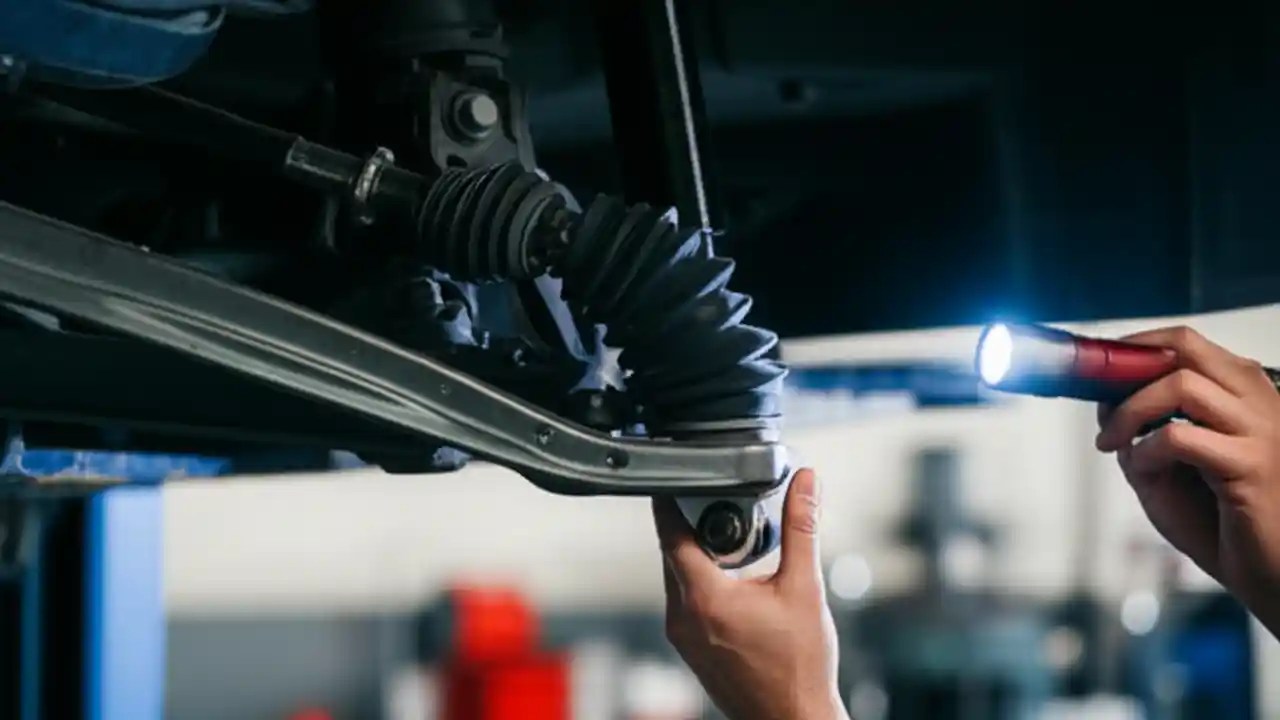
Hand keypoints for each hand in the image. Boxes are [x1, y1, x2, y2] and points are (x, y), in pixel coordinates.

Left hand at [652, 470, 847, 719]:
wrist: (793, 717)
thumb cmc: (799, 666)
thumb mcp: (804, 587)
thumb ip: (801, 528)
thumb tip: (805, 484)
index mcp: (704, 598)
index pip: (671, 535)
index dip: (669, 501)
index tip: (671, 478)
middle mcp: (683, 618)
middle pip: (673, 553)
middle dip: (691, 525)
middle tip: (715, 501)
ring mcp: (682, 636)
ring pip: (677, 577)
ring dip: (697, 555)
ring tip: (730, 539)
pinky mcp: (689, 648)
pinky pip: (683, 601)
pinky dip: (700, 581)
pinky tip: (731, 578)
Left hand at [1095, 326, 1279, 631]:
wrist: (1273, 578)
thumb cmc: (1225, 524)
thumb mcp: (1169, 470)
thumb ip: (1142, 432)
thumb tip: (1105, 401)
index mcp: (1242, 393)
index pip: (1185, 342)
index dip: (1133, 350)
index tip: (1098, 375)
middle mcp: (1257, 401)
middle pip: (1184, 348)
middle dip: (1128, 372)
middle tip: (1102, 410)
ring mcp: (1261, 430)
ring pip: (1180, 385)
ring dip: (1129, 412)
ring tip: (1112, 442)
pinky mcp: (1253, 466)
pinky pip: (1181, 438)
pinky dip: (1147, 450)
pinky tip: (1144, 471)